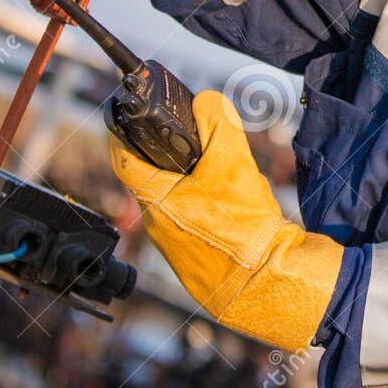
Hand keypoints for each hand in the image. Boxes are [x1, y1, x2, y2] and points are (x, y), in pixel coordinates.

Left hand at [109, 91, 342, 351]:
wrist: (265, 285)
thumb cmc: (241, 229)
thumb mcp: (231, 162)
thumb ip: (217, 122)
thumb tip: (206, 102)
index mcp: (154, 199)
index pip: (121, 156)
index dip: (124, 130)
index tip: (132, 114)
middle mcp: (156, 224)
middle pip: (153, 177)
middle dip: (173, 154)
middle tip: (197, 139)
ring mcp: (175, 245)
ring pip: (177, 199)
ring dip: (195, 182)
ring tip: (227, 175)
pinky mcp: (196, 258)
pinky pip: (195, 221)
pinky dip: (209, 206)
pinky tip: (236, 207)